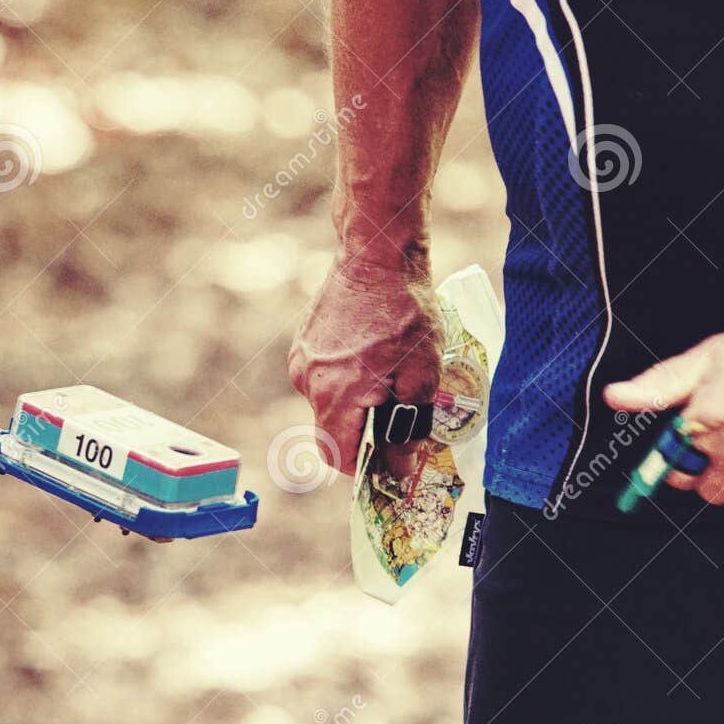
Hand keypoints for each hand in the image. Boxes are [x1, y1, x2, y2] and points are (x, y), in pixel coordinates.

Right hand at [288, 249, 443, 476]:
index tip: (388, 464)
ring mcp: (301, 363)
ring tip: (386, 377)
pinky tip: (369, 356)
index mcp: (337, 395)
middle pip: (331, 433)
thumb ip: (408, 426)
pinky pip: (320, 379)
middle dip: (361, 435)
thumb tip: (399, 466)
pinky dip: (343, 381)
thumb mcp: (423, 374)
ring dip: (353, 405)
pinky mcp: (301, 346)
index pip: (338, 457)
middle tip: (395, 420)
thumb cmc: (405, 311)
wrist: (375, 253)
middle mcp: (309, 384)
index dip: (364, 469)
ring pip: (326, 405)